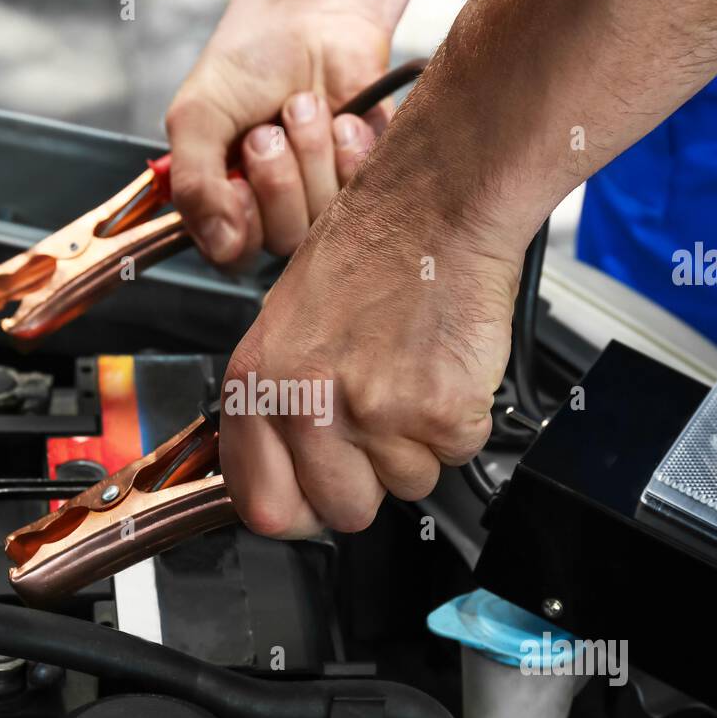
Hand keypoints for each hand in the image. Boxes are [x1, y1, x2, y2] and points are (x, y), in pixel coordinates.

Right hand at [165, 0, 420, 266]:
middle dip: (276, 176)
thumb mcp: (197, 117)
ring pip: (325, 215)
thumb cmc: (249, 63)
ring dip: (310, 151)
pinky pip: (363, 190)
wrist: (308, 17)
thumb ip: (193, 184)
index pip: (235, 256)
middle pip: (284, 239)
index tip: (237, 180)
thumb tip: (219, 246)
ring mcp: (324, 198)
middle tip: (268, 130)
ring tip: (302, 108)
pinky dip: (348, 147)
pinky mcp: (366, 178)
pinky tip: (340, 118)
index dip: (241, 224)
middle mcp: (277, 211)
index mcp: (228, 205)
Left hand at [217, 104, 528, 535]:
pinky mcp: (438, 410)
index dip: (301, 507)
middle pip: (345, 512)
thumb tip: (285, 484)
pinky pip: (456, 455)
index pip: (265, 508)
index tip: (318, 494)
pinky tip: (441, 366)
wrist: (431, 205)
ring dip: (418, 444)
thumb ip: (277, 412)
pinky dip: (460, 420)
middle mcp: (306, 403)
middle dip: (371, 479)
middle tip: (380, 417)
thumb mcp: (283, 331)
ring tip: (411, 373)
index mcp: (257, 385)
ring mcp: (373, 412)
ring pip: (408, 486)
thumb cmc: (365, 255)